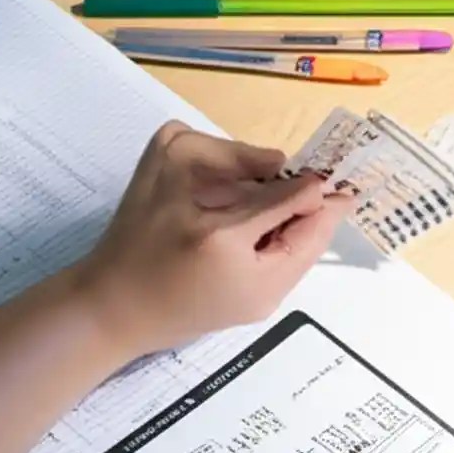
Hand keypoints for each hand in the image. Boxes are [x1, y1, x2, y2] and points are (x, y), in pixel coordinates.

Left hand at [74, 121, 352, 355]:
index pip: (299, 195)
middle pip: (276, 177)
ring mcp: (173, 157)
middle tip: (258, 235)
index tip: (315, 217)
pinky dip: (224, 166)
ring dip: (254, 185)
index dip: (315, 204)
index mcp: (221, 235)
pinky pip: (217, 145)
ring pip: (250, 159)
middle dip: (283, 201)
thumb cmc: (192, 308)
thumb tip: (337, 198)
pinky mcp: (161, 147)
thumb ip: (305, 246)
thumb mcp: (261, 296)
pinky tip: (207, 197)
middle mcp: (194, 187)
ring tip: (231, 218)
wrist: (116, 300)